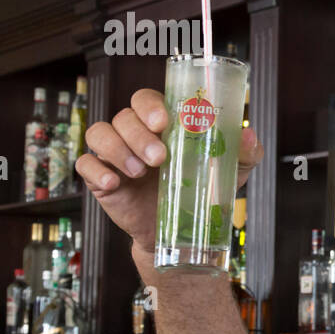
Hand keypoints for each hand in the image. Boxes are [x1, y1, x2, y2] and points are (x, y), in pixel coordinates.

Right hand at [75, 88, 263, 255]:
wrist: (182, 234)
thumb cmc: (202, 192)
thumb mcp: (230, 171)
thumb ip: (245, 153)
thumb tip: (249, 136)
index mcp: (162, 125)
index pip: (146, 99)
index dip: (150, 105)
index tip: (164, 122)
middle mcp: (135, 134)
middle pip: (124, 116)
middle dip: (139, 134)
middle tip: (159, 158)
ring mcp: (115, 155)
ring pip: (99, 133)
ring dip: (118, 149)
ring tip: (140, 172)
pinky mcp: (101, 178)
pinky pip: (85, 164)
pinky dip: (96, 170)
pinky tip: (114, 182)